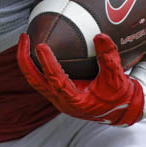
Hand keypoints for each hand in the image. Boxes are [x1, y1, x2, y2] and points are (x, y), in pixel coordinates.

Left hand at [17, 33, 145, 126]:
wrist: (121, 110)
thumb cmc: (119, 96)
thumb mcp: (117, 78)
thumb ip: (109, 58)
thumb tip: (100, 36)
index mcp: (75, 101)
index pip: (56, 80)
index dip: (47, 63)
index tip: (41, 45)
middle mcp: (61, 101)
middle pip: (34, 80)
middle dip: (25, 58)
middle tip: (24, 37)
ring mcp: (57, 98)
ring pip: (34, 79)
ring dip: (27, 60)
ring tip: (24, 40)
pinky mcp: (58, 93)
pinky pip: (40, 78)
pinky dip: (35, 64)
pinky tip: (35, 49)